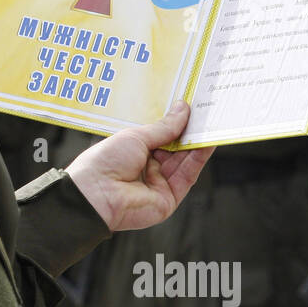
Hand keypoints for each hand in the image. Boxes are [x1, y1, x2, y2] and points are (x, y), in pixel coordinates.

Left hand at [65, 100, 213, 231]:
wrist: (96, 193)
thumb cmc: (105, 162)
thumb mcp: (136, 137)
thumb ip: (164, 127)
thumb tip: (182, 109)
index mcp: (134, 152)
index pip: (162, 137)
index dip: (177, 124)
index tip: (192, 108)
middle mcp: (147, 168)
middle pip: (176, 150)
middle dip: (191, 133)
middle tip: (206, 114)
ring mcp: (159, 184)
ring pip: (185, 162)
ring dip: (198, 144)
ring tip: (211, 125)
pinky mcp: (169, 198)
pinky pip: (187, 176)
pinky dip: (198, 159)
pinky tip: (206, 143)